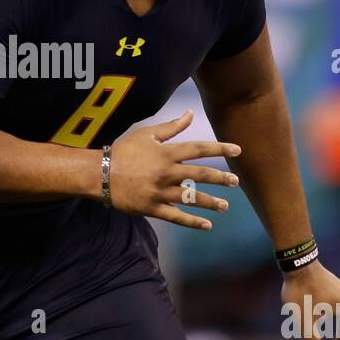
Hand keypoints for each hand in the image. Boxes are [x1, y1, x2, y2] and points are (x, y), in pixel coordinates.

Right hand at [107, 108, 240, 229]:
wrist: (100, 174)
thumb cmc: (124, 151)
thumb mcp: (147, 134)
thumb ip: (171, 127)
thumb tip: (191, 113)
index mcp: (166, 153)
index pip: (199, 149)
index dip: (220, 149)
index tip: (238, 150)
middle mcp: (166, 172)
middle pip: (200, 175)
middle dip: (220, 178)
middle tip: (236, 182)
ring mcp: (160, 192)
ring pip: (191, 198)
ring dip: (211, 202)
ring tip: (225, 205)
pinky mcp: (153, 208)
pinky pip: (176, 217)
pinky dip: (192, 222)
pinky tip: (207, 225)